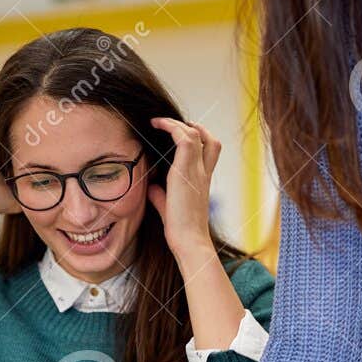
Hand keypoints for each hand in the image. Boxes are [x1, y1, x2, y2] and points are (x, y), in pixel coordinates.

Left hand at [146, 117, 219, 259]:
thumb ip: (160, 195)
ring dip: (177, 124)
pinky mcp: (185, 171)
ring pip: (195, 134)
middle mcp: (203, 172)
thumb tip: (150, 186)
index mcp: (203, 181)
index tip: (183, 132)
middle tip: (172, 124)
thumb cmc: (181, 229)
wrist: (189, 240)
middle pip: (208, 139)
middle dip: (191, 126)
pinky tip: (157, 124)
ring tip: (160, 122)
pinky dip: (171, 127)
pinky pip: (183, 139)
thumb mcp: (168, 208)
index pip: (211, 151)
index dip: (201, 137)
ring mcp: (196, 170)